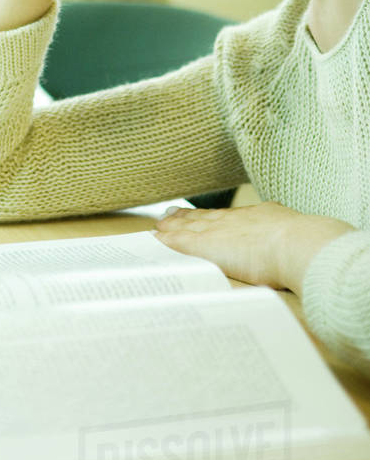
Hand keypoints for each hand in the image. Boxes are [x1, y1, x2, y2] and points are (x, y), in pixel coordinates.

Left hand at [153, 201, 354, 294]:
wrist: (296, 244)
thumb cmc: (302, 244)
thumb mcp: (291, 231)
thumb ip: (284, 234)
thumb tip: (294, 237)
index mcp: (254, 217)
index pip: (226, 217)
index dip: (210, 216)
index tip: (199, 215)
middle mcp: (233, 220)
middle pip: (203, 218)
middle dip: (185, 218)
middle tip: (167, 216)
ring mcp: (219, 231)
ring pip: (189, 227)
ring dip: (172, 227)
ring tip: (159, 226)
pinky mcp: (207, 244)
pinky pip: (181, 241)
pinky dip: (168, 240)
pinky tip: (156, 240)